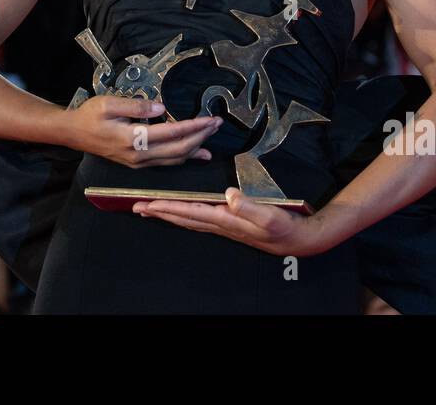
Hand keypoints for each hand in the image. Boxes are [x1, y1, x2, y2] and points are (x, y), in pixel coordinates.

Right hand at [63, 95, 220, 166]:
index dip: (193, 126)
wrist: (73, 133)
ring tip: (212, 136)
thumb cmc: (90, 115)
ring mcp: (139, 162)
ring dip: (196, 147)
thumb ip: (136, 105)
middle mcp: (138, 155)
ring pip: (175, 159)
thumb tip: (161, 107)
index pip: (171, 133)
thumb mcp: (109, 103)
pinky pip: (167, 162)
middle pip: (178, 149)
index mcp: (132, 139)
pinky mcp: (138, 163)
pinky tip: (198, 153)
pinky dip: (185, 156)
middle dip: (200, 137)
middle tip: (217, 124)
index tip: (209, 119)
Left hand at [135, 187, 332, 257]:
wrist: (298, 239)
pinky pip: (200, 219)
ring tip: (152, 210)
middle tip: (137, 208)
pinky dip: (186, 215)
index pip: (190, 212)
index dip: (168, 207)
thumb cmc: (285, 227)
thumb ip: (250, 206)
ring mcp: (225, 226)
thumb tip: (229, 196)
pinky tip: (182, 213)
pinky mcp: (231, 224)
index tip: (148, 204)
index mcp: (226, 219)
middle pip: (184, 218)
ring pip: (190, 220)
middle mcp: (221, 224)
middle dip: (160, 213)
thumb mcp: (270, 215)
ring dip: (169, 215)